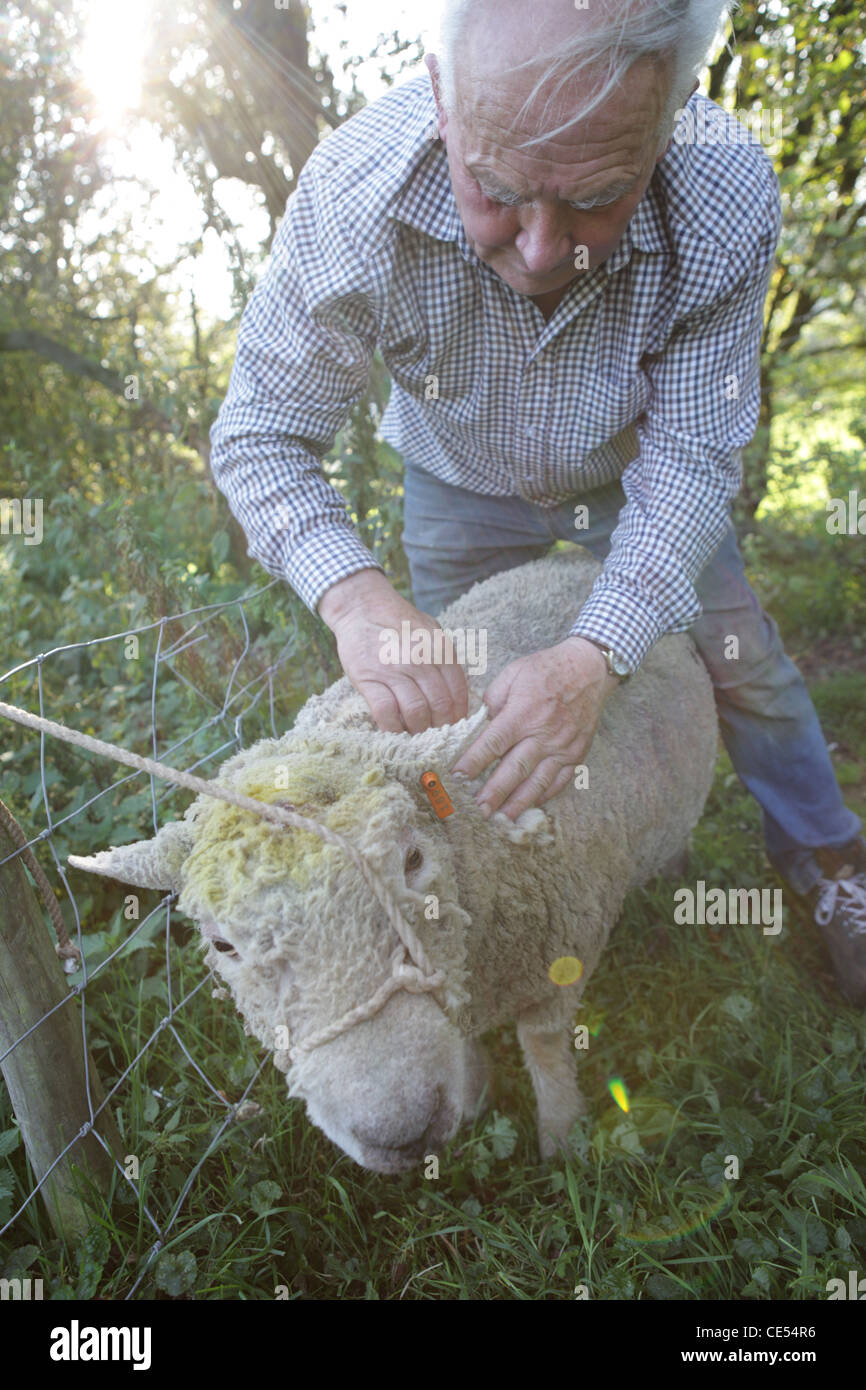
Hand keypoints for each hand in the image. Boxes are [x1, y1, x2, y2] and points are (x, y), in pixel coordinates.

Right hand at [318, 569, 468, 732]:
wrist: (362, 607)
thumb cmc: (399, 622)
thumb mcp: (432, 631)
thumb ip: (446, 658)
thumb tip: (458, 693)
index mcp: (439, 650)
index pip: (458, 693)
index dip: (458, 716)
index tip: (455, 726)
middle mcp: (420, 661)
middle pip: (439, 707)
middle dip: (441, 727)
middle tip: (437, 735)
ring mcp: (393, 671)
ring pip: (416, 714)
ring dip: (419, 731)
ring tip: (417, 734)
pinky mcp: (368, 679)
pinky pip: (386, 713)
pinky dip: (393, 729)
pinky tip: (396, 730)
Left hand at [450, 636, 619, 818]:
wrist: (589, 669)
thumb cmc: (547, 669)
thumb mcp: (514, 673)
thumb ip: (493, 699)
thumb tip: (481, 722)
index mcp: (523, 713)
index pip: (493, 743)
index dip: (474, 762)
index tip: (458, 777)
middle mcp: (543, 734)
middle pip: (514, 769)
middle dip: (494, 793)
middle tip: (477, 810)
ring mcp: (563, 747)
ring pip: (538, 782)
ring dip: (518, 802)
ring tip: (501, 818)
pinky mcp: (577, 753)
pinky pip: (560, 781)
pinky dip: (544, 795)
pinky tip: (529, 805)